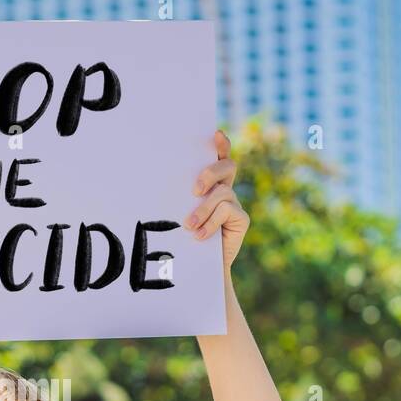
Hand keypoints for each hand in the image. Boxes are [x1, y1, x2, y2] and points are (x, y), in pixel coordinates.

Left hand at [187, 129, 249, 270]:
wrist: (199, 267)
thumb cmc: (183, 237)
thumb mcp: (179, 214)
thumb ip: (181, 198)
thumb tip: (159, 180)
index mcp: (211, 183)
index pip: (219, 157)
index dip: (221, 145)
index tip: (216, 133)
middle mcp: (226, 188)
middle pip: (228, 166)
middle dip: (211, 173)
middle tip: (194, 190)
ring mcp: (235, 203)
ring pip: (222, 193)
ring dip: (204, 208)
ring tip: (189, 225)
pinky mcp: (242, 219)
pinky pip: (227, 211)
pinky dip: (211, 223)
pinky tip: (199, 236)